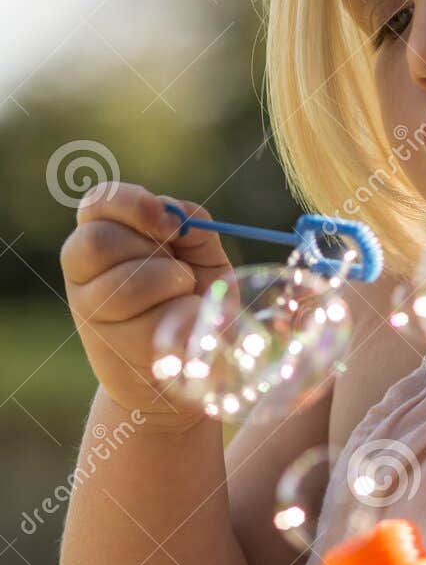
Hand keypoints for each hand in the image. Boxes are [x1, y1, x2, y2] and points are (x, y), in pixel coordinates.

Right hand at [60, 181, 233, 428]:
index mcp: (104, 235)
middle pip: (99, 241)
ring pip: (124, 285)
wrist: (192, 363)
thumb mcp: (202, 257)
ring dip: (168, 285)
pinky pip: (147, 325)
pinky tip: (182, 324)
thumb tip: (178, 215)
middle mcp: (85, 272)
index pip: (98, 201)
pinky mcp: (110, 350)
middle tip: (178, 267)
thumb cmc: (194, 300)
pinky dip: (178, 318)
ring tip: (182, 295)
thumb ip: (193, 229)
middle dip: (151, 251)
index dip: (133, 204)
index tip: (172, 224)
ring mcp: (90, 312)